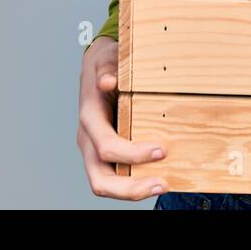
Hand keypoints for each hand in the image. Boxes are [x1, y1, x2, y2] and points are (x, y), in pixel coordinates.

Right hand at [77, 35, 168, 199]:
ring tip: (162, 185)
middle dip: (130, 188)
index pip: (106, 147)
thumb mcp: (108, 58)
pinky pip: (116, 176)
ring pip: (105, 183)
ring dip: (133, 191)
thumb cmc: (105, 63)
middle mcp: (88, 139)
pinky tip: (159, 176)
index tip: (161, 150)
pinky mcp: (106, 154)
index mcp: (89, 118)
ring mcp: (95, 150)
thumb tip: (107, 81)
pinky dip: (135, 182)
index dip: (132, 154)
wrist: (98, 67)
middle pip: (100, 179)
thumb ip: (108, 68)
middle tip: (162, 184)